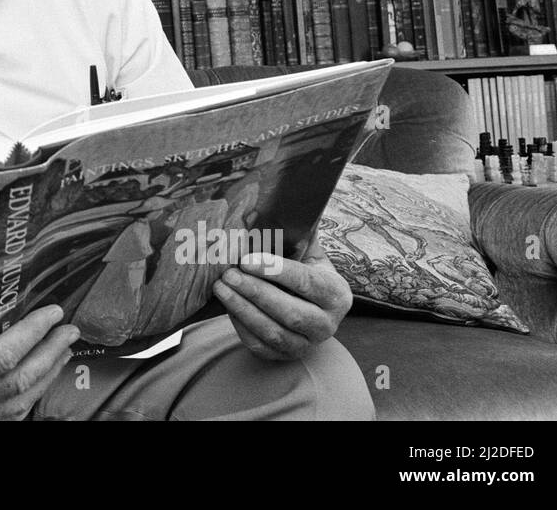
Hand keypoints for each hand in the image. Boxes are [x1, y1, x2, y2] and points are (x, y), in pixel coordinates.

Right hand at [0, 268, 79, 419]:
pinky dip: (27, 397)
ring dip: (45, 377)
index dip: (32, 335)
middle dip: (50, 356)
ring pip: (17, 405)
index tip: (52, 314)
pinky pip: (4, 415)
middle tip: (71, 330)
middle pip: (20, 384)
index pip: (3, 358)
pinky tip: (36, 379)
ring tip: (63, 351)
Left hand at [211, 240, 351, 360]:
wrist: (310, 307)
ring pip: (274, 332)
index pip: (307, 282)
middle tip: (227, 273)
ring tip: (220, 287)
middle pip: (290, 311)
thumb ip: (295, 230)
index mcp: (336, 293)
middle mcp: (328, 323)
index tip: (246, 260)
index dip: (276, 271)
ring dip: (243, 309)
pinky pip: (261, 345)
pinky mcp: (286, 356)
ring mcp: (307, 344)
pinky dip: (241, 326)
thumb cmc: (303, 271)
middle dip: (255, 291)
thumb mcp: (307, 251)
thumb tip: (275, 200)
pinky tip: (227, 306)